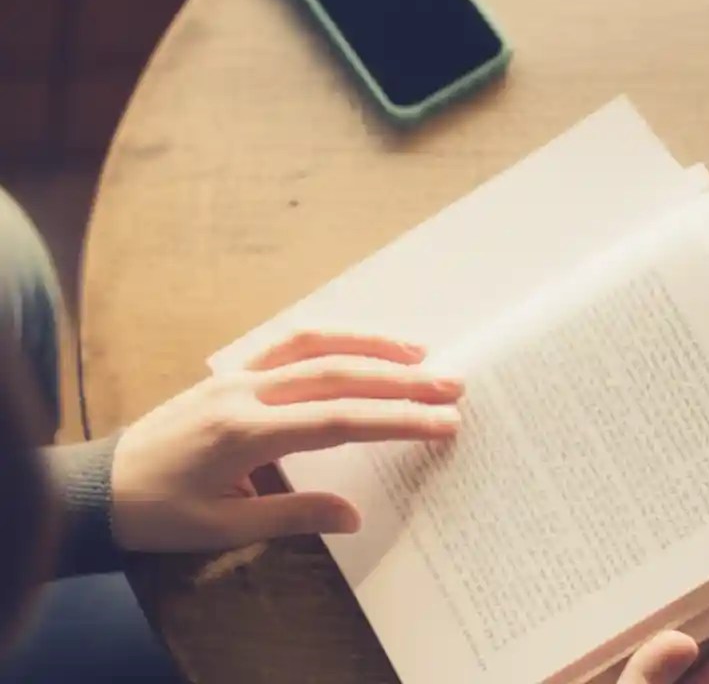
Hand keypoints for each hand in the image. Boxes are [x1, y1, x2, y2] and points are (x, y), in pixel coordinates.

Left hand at [111, 331, 462, 551]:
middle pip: (337, 374)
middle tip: (453, 385)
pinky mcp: (230, 371)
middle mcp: (245, 392)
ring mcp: (236, 374)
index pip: (338, 420)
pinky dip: (333, 338)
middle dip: (401, 379)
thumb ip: (292, 516)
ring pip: (316, 344)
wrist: (98, 485)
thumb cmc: (158, 512)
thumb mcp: (223, 528)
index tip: (442, 423)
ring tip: (421, 354)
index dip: (396, 419)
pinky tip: (363, 347)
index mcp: (245, 433)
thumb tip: (356, 513)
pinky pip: (288, 341)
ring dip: (373, 346)